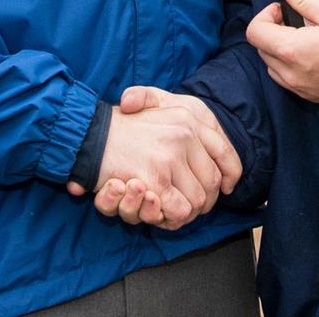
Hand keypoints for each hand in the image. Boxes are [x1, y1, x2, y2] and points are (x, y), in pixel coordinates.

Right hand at [66, 89, 237, 228]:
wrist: (88, 132)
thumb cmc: (120, 122)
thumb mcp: (151, 101)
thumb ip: (181, 116)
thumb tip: (201, 137)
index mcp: (189, 115)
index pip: (226, 151)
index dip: (231, 174)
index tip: (227, 186)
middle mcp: (184, 134)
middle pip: (213, 181)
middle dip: (205, 199)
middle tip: (189, 204)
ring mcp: (171, 157)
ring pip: (199, 200)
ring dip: (187, 211)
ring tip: (172, 209)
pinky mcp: (156, 179)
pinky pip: (179, 210)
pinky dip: (172, 217)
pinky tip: (159, 210)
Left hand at [244, 0, 318, 110]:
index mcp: (291, 50)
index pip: (255, 32)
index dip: (265, 15)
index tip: (282, 10)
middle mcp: (291, 73)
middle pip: (261, 49)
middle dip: (271, 31)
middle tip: (293, 20)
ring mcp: (300, 87)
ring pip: (272, 66)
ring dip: (279, 50)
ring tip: (303, 38)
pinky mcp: (311, 96)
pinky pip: (287, 80)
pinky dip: (290, 66)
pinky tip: (311, 56)